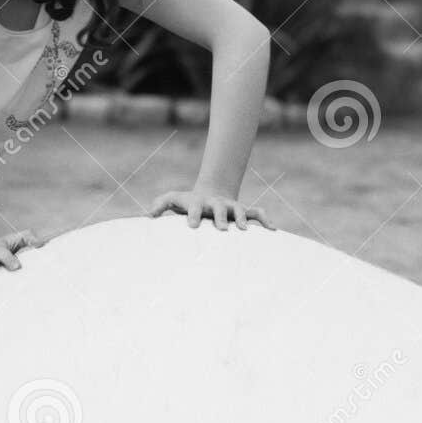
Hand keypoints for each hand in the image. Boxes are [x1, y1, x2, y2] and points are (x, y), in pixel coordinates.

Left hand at [149, 188, 274, 229]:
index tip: (192, 227)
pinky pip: (257, 214)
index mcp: (200, 203)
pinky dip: (265, 220)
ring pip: (240, 209)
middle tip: (223, 229)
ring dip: (242, 218)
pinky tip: (272, 229)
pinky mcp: (243, 212)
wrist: (211, 192)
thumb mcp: (174, 199)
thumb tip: (148, 215)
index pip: (196, 208)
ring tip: (244, 230)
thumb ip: (161, 204)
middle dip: (222, 217)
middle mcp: (217, 204)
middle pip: (220, 208)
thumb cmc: (189, 202)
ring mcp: (232, 207)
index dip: (194, 215)